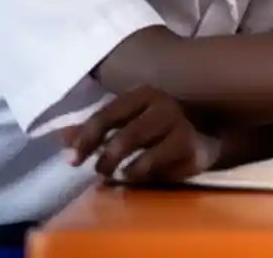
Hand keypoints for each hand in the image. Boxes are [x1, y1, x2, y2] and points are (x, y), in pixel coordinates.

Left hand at [61, 86, 219, 182]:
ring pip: (147, 157)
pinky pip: (164, 171)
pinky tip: (143, 178)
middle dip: (108, 157)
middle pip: (128, 136)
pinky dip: (149, 177)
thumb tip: (62, 139)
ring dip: (128, 170)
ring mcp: (183, 130)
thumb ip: (96, 128)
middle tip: (99, 171)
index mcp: (144, 94)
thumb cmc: (158, 123)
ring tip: (120, 176)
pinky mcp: (195, 152)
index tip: (73, 160)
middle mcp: (166, 108)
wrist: (210, 128)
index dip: (87, 139)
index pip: (108, 115)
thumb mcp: (127, 118)